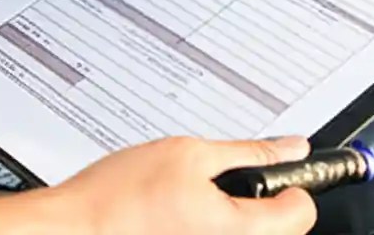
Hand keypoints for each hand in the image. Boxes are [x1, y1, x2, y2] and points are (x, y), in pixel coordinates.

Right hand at [54, 136, 316, 234]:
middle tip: (227, 181)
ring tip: (193, 199)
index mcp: (239, 229)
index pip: (303, 213)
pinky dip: (210, 228)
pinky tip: (179, 217)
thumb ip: (250, 152)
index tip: (279, 173)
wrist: (70, 231)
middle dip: (263, 201)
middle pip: (280, 231)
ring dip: (235, 217)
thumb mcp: (191, 154)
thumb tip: (291, 147)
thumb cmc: (119, 197)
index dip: (294, 184)